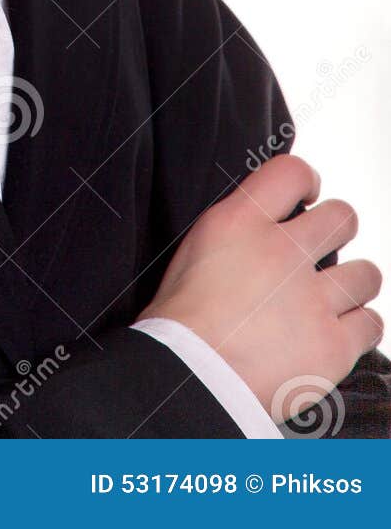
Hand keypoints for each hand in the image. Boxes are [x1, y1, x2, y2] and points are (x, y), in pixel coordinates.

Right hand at [136, 153, 383, 420]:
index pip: (292, 171)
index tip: (306, 197)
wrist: (190, 379)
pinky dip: (359, 327)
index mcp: (241, 223)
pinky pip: (371, 324)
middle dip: (337, 230)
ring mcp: (313, 300)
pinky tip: (340, 332)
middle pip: (343, 217)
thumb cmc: (179, 323)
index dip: (307, 181)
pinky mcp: (333, 344)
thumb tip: (261, 224)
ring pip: (367, 273)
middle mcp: (283, 252)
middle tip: (323, 250)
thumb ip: (236, 231)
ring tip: (335, 296)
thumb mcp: (195, 252)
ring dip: (354, 283)